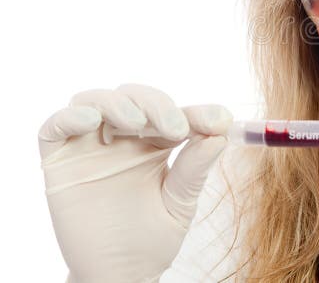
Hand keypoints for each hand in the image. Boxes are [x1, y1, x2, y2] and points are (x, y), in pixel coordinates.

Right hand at [39, 83, 231, 282]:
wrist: (117, 274)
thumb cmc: (151, 238)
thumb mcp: (180, 204)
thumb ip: (195, 170)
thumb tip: (219, 136)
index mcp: (157, 142)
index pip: (176, 113)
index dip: (198, 112)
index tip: (219, 122)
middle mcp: (123, 138)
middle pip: (135, 97)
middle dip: (157, 104)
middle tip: (177, 128)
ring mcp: (90, 147)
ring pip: (95, 101)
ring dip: (118, 103)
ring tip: (137, 124)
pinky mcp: (59, 161)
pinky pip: (55, 127)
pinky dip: (71, 115)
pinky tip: (91, 121)